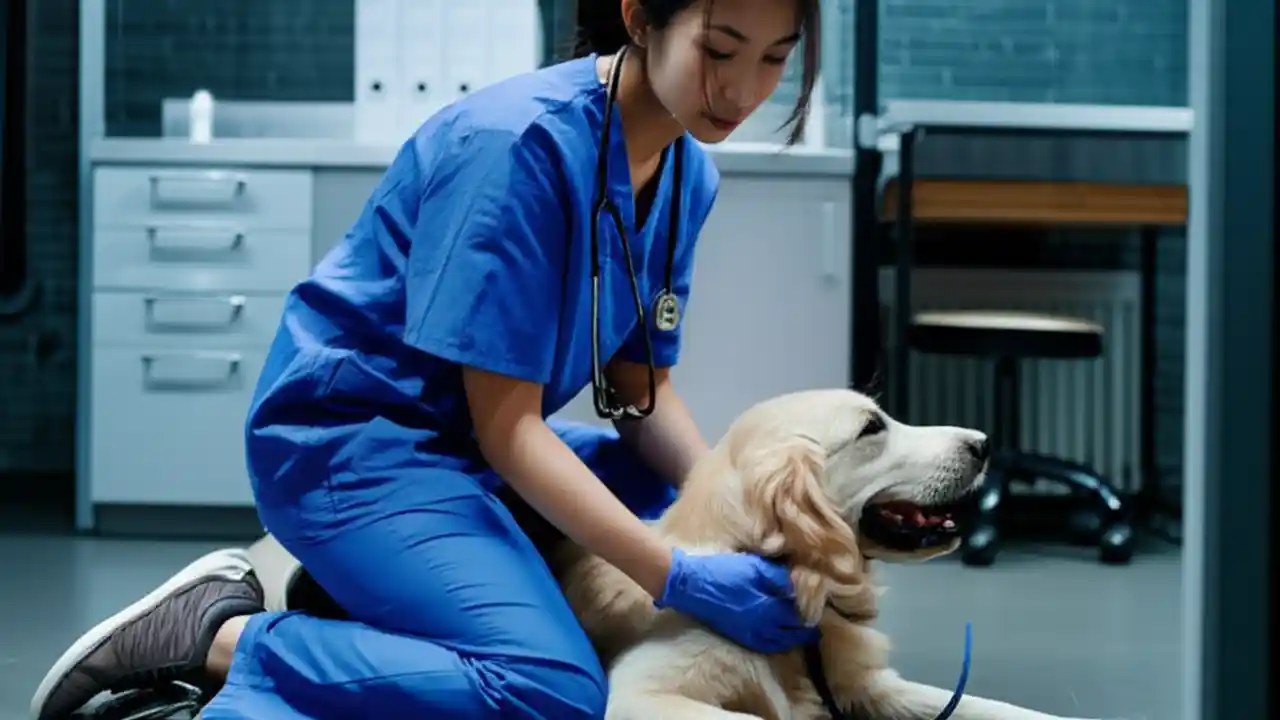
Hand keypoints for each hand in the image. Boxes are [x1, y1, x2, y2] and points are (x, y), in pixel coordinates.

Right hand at [654, 548, 818, 653]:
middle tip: (814, 623)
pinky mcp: (738, 636)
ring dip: (792, 638)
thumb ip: (779, 578)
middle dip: (805, 629)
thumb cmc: (724, 572)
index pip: (799, 615)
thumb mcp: (756, 567)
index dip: (811, 611)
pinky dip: (776, 643)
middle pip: (792, 633)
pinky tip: (777, 636)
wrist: (692, 585)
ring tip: (800, 632)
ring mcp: (750, 634)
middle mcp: (763, 627)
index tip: (819, 605)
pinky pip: (765, 645)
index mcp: (769, 609)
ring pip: (779, 643)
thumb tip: (798, 585)